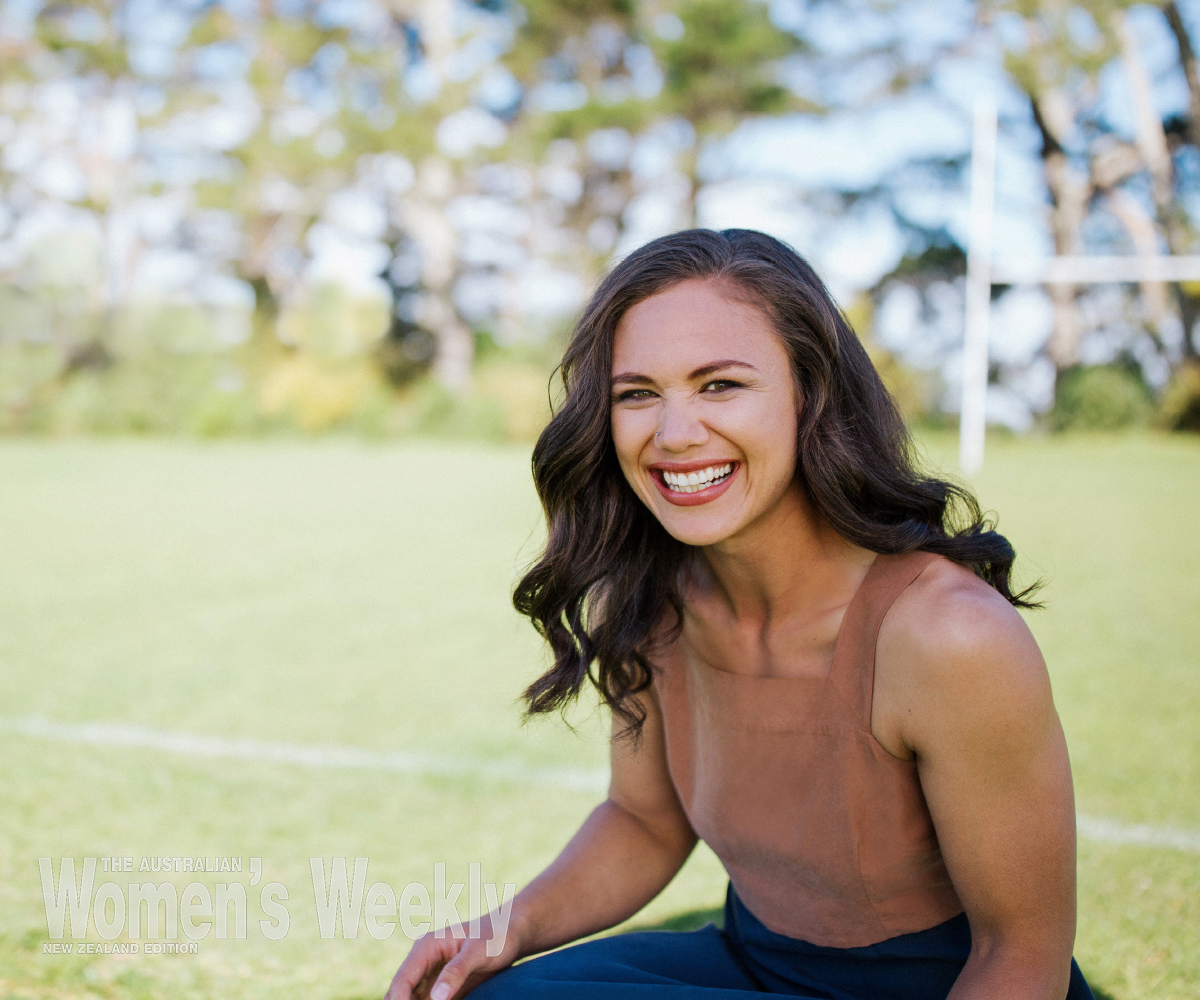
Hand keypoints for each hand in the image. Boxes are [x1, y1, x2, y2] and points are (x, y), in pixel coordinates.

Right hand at [384, 911, 521, 999]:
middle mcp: (423, 960)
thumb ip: (457, 971)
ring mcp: (430, 974)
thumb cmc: (496, 936)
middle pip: (400, 991)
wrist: (511, 934)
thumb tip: (436, 997)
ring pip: (410, 998)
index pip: (403, 978)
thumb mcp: (479, 951)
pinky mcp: (441, 986)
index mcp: (426, 946)